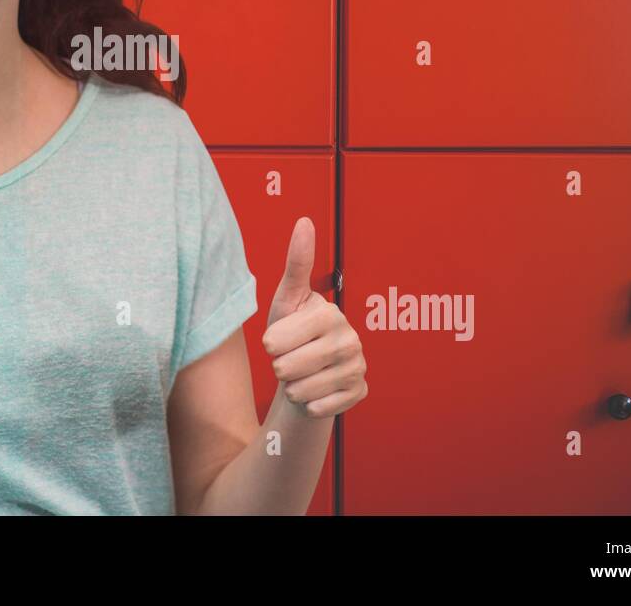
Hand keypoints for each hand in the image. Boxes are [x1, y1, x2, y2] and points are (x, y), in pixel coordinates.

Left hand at [262, 216, 367, 417]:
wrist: (310, 372)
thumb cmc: (293, 334)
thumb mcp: (288, 298)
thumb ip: (296, 262)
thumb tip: (304, 222)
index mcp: (329, 313)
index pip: (273, 342)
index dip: (271, 344)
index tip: (284, 337)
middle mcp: (350, 339)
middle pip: (285, 368)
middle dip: (281, 367)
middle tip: (293, 357)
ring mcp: (357, 367)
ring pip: (300, 391)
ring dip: (294, 387)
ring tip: (303, 373)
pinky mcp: (359, 393)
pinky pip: (317, 408)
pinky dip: (310, 404)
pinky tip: (317, 390)